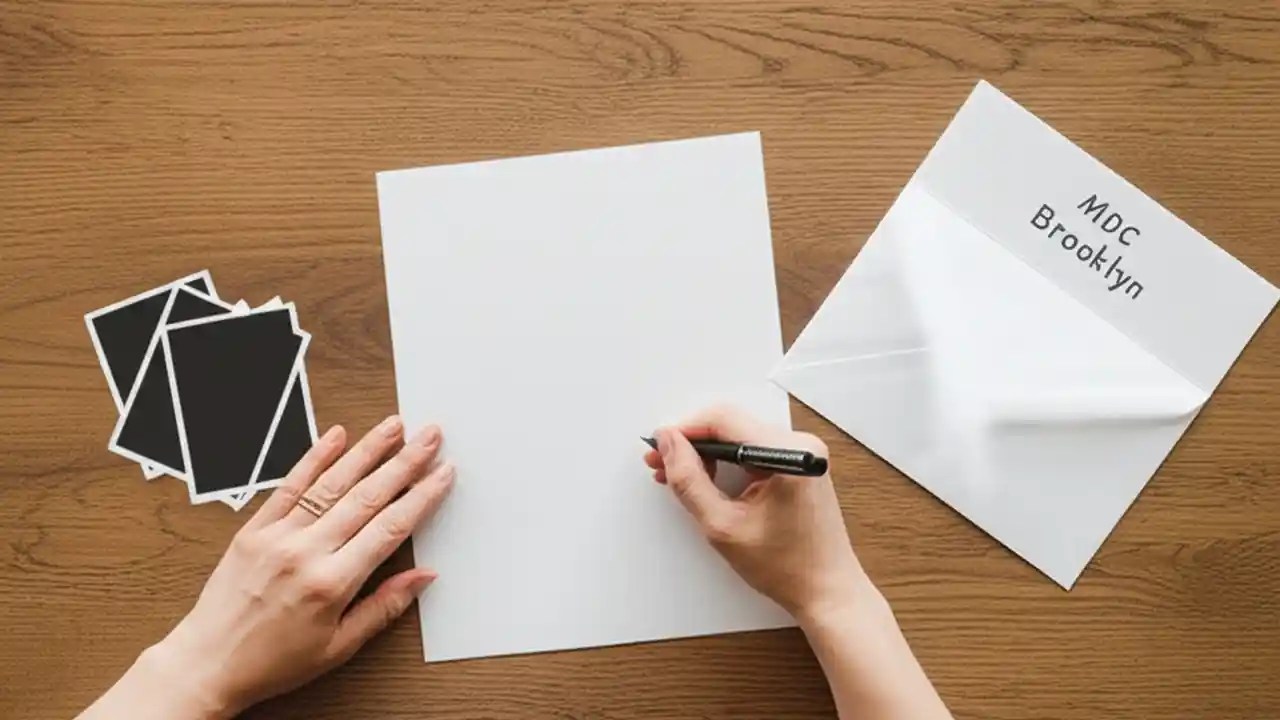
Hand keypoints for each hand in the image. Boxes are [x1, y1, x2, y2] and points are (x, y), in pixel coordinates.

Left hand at [145, 416, 454, 716]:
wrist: (207, 664)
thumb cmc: (272, 662)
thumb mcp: (339, 646)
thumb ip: (385, 607)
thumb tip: (424, 576)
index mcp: (331, 584)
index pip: (390, 528)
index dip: (421, 497)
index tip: (442, 474)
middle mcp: (305, 553)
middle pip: (367, 497)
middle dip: (404, 463)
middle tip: (429, 436)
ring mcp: (277, 536)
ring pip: (332, 483)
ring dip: (367, 450)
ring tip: (393, 426)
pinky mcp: (254, 529)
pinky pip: (289, 486)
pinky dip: (314, 457)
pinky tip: (335, 436)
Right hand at [644, 406, 870, 622]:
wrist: (827, 590)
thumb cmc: (789, 567)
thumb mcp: (723, 527)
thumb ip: (690, 481)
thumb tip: (669, 445)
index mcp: (789, 454)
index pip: (723, 420)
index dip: (683, 432)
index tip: (658, 448)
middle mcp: (800, 444)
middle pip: (730, 424)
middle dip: (691, 444)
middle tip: (661, 465)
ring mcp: (801, 453)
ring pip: (738, 436)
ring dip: (706, 454)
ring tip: (678, 476)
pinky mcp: (798, 464)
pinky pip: (752, 449)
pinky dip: (725, 462)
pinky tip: (705, 479)